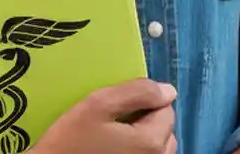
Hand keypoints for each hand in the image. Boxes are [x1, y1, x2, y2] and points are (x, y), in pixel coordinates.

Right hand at [32, 77, 177, 153]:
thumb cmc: (70, 141)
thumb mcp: (99, 105)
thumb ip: (137, 92)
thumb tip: (168, 91)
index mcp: (151, 141)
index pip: (166, 109)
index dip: (144, 100)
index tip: (118, 105)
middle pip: (165, 130)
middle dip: (147, 120)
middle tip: (115, 119)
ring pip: (158, 148)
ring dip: (143, 137)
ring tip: (114, 134)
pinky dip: (136, 150)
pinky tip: (112, 149)